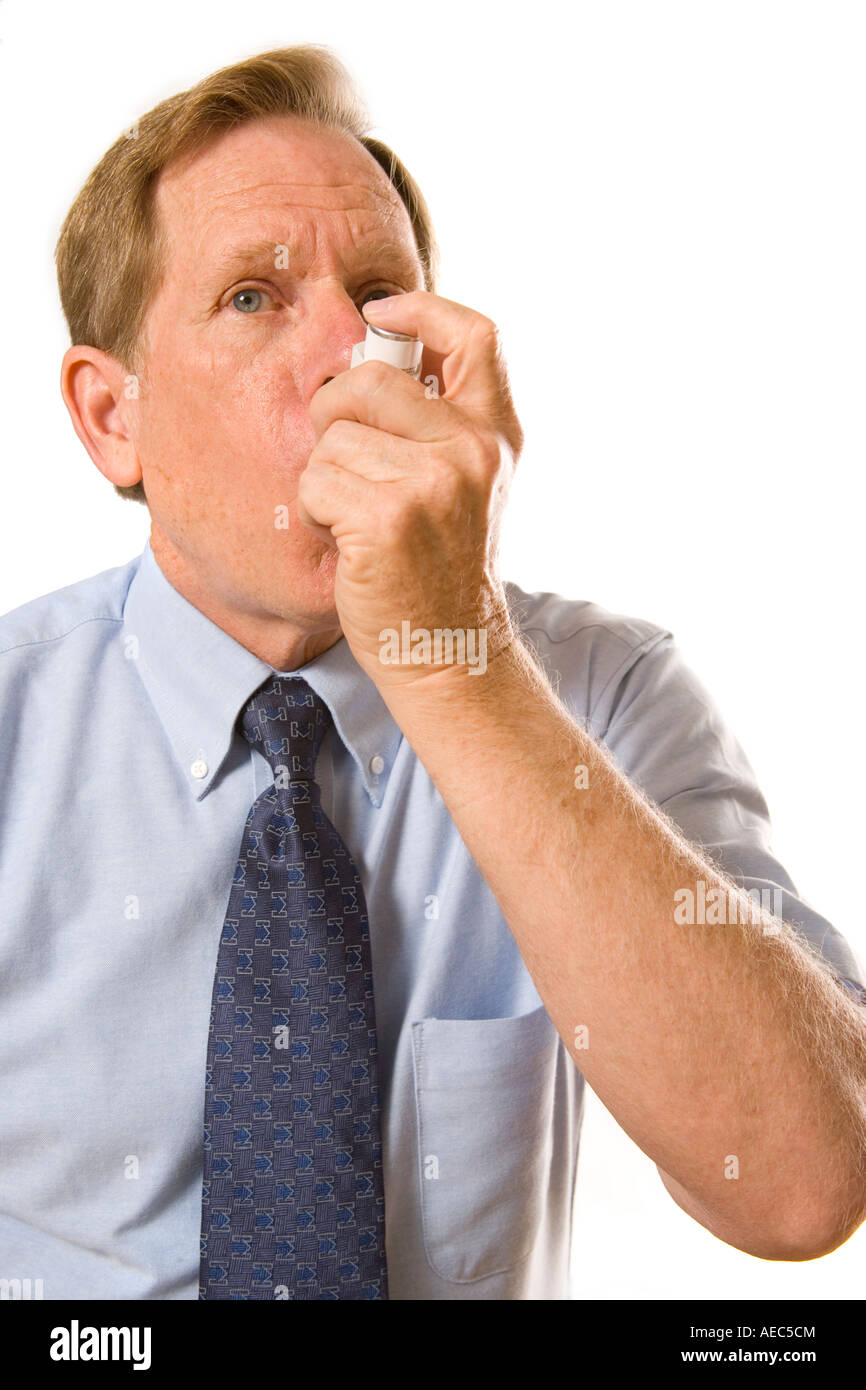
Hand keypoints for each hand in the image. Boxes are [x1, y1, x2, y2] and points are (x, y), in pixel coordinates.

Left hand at [297, 290, 522, 691]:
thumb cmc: (444, 565)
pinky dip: (317, 510)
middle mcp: (474, 450)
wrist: (448, 648)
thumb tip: (375, 352)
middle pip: (372, 378)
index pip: (476, 333)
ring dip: (328, 475)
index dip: (420, 309)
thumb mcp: (470, 483)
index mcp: (496, 433)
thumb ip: (442, 421)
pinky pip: (317, 480)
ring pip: (335, 435)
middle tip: (346, 458)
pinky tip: (349, 540)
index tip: (380, 317)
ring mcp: (433, 483)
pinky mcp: (388, 519)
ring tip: (359, 516)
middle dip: (337, 410)